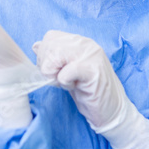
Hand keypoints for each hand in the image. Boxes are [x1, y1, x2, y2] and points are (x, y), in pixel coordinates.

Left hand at [34, 30, 148, 148]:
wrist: (112, 111)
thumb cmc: (89, 92)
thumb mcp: (67, 72)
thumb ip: (54, 58)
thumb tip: (36, 45)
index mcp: (81, 42)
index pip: (51, 36)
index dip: (45, 55)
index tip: (53, 71)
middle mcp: (87, 44)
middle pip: (51, 44)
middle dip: (46, 66)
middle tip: (58, 79)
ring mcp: (92, 56)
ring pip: (56, 55)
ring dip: (54, 74)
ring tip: (65, 83)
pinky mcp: (93, 71)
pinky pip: (66, 72)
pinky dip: (64, 82)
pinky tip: (74, 87)